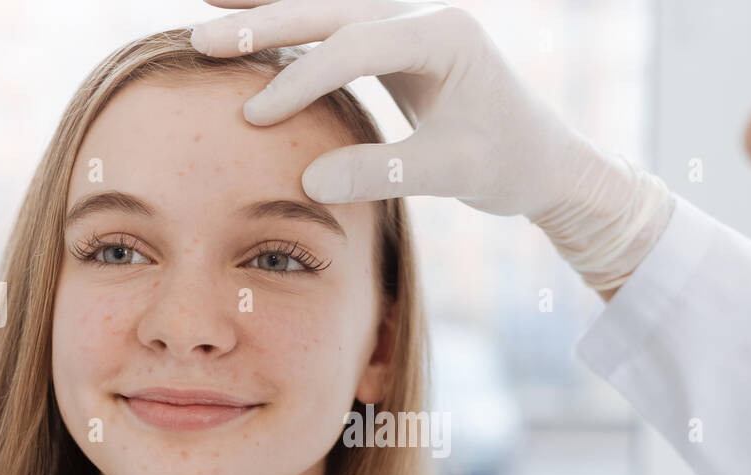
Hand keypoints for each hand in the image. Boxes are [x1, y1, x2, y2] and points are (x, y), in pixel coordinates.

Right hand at [192, 0, 673, 291]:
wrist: (547, 161)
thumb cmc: (510, 165)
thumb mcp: (453, 174)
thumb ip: (386, 173)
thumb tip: (309, 180)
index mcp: (446, 35)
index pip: (358, 46)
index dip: (303, 79)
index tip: (257, 118)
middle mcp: (426, 17)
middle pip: (333, 11)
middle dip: (266, 23)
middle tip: (203, 42)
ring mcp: (412, 26)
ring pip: (329, 12)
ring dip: (271, 12)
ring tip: (207, 10)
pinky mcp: (400, 46)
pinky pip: (337, 31)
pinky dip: (294, 31)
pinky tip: (250, 25)